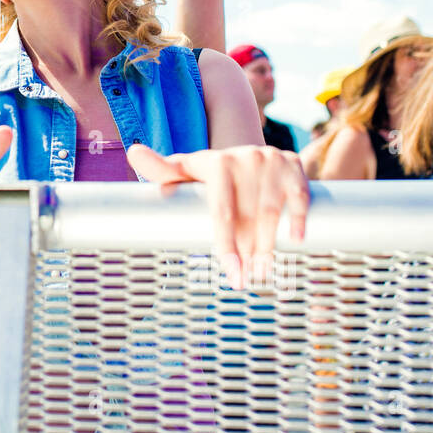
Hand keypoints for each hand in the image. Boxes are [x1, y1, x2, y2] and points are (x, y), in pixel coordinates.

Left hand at [127, 144, 308, 289]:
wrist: (244, 156)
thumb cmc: (209, 175)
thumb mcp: (185, 171)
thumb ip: (161, 169)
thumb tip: (133, 152)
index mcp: (217, 162)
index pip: (221, 211)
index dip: (225, 244)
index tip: (230, 272)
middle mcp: (246, 158)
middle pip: (248, 216)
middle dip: (248, 252)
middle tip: (246, 281)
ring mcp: (271, 160)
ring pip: (273, 211)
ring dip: (270, 246)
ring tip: (263, 273)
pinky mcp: (294, 165)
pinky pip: (299, 197)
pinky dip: (299, 220)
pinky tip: (296, 242)